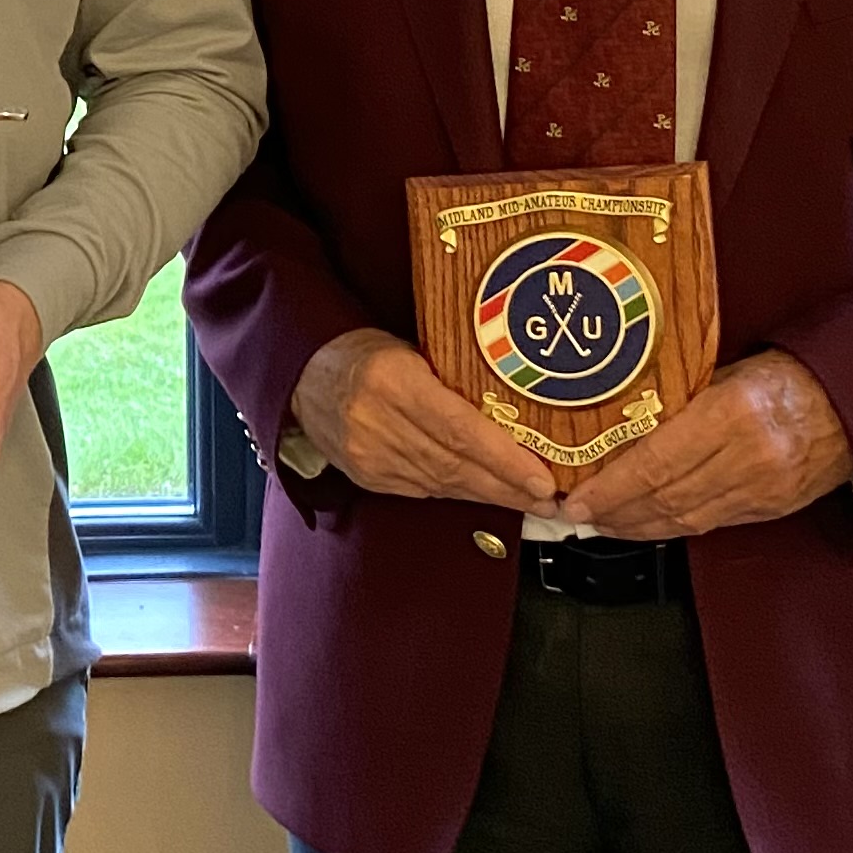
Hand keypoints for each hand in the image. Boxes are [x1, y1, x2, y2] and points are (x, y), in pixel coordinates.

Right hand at [290, 327, 560, 515]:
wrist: (302, 373)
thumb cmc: (364, 352)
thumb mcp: (409, 351)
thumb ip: (451, 385)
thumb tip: (512, 419)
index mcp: (393, 382)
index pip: (459, 429)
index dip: (503, 459)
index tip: (541, 478)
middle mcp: (378, 423)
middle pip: (455, 465)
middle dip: (508, 486)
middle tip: (550, 499)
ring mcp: (369, 456)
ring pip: (442, 484)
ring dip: (489, 495)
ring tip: (528, 501)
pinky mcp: (365, 476)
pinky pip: (422, 490)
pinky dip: (456, 493)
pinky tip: (484, 494)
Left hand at [560, 349, 852, 538]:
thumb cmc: (788, 375)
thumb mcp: (729, 371)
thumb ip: (680, 399)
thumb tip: (622, 425)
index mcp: (731, 415)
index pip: (656, 463)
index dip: (611, 489)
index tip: (576, 498)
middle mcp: (748, 459)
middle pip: (666, 499)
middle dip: (615, 513)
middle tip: (576, 513)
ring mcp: (764, 490)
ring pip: (686, 520)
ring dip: (638, 527)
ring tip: (601, 523)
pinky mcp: (773, 509)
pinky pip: (712, 524)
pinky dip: (672, 527)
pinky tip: (645, 523)